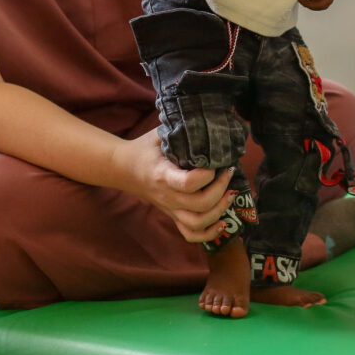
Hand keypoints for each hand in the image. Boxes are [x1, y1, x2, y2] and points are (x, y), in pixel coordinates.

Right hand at [117, 130, 235, 241]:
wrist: (124, 168)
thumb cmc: (145, 148)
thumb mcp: (160, 134)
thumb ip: (181, 129)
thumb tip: (208, 120)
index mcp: (163, 175)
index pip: (189, 183)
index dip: (208, 175)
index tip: (217, 162)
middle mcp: (167, 196)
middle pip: (200, 205)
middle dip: (221, 190)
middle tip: (228, 172)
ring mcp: (170, 209)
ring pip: (198, 223)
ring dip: (219, 211)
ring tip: (230, 194)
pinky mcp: (172, 216)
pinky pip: (190, 234)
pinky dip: (209, 234)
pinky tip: (222, 222)